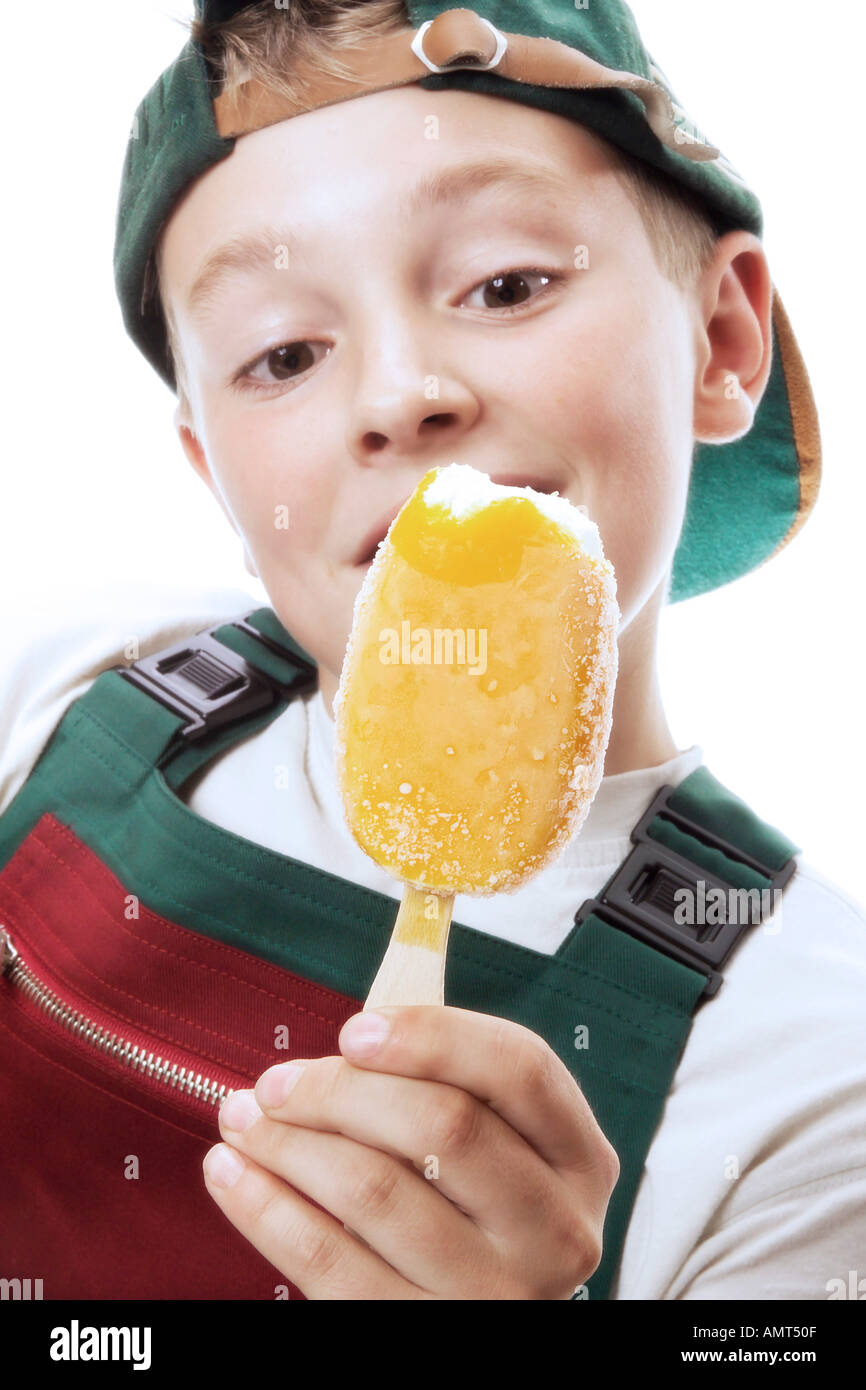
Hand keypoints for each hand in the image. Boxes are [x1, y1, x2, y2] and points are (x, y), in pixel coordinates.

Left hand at [203, 1005, 619, 1299]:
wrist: (479, 1309)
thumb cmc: (472, 1196)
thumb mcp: (491, 1131)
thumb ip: (447, 1058)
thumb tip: (406, 944)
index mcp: (578, 1158)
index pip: (519, 1068)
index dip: (433, 1036)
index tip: (355, 1029)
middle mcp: (555, 1229)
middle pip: (442, 1126)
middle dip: (339, 1091)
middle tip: (276, 1082)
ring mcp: (496, 1293)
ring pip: (376, 1192)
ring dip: (289, 1145)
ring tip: (243, 1118)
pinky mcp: (425, 1334)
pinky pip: (331, 1265)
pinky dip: (267, 1210)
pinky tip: (232, 1173)